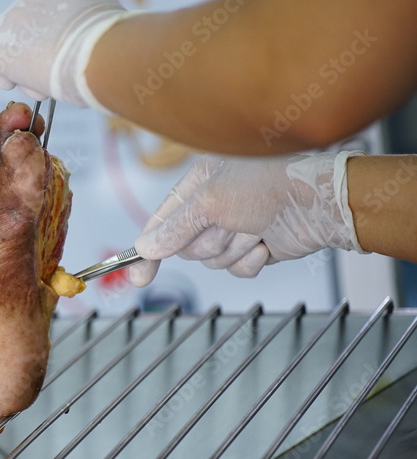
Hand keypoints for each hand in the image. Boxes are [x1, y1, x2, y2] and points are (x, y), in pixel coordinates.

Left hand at [0, 0, 132, 109]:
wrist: (102, 53)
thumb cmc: (116, 51)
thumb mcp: (106, 32)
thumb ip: (87, 34)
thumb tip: (79, 54)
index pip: (47, 12)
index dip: (52, 39)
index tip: (62, 57)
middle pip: (26, 27)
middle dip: (36, 55)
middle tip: (51, 77)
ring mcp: (13, 14)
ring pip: (7, 42)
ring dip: (20, 66)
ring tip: (39, 84)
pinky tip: (11, 82)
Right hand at [129, 152, 364, 285]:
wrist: (320, 203)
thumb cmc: (268, 186)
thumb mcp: (211, 202)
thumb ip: (174, 228)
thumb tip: (146, 249)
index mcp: (198, 183)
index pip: (160, 221)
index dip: (146, 249)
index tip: (136, 275)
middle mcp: (213, 205)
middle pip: (185, 245)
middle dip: (209, 241)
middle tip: (229, 225)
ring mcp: (235, 228)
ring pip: (212, 260)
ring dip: (233, 249)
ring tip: (254, 229)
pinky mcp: (254, 247)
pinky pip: (236, 269)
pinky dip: (251, 260)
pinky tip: (266, 243)